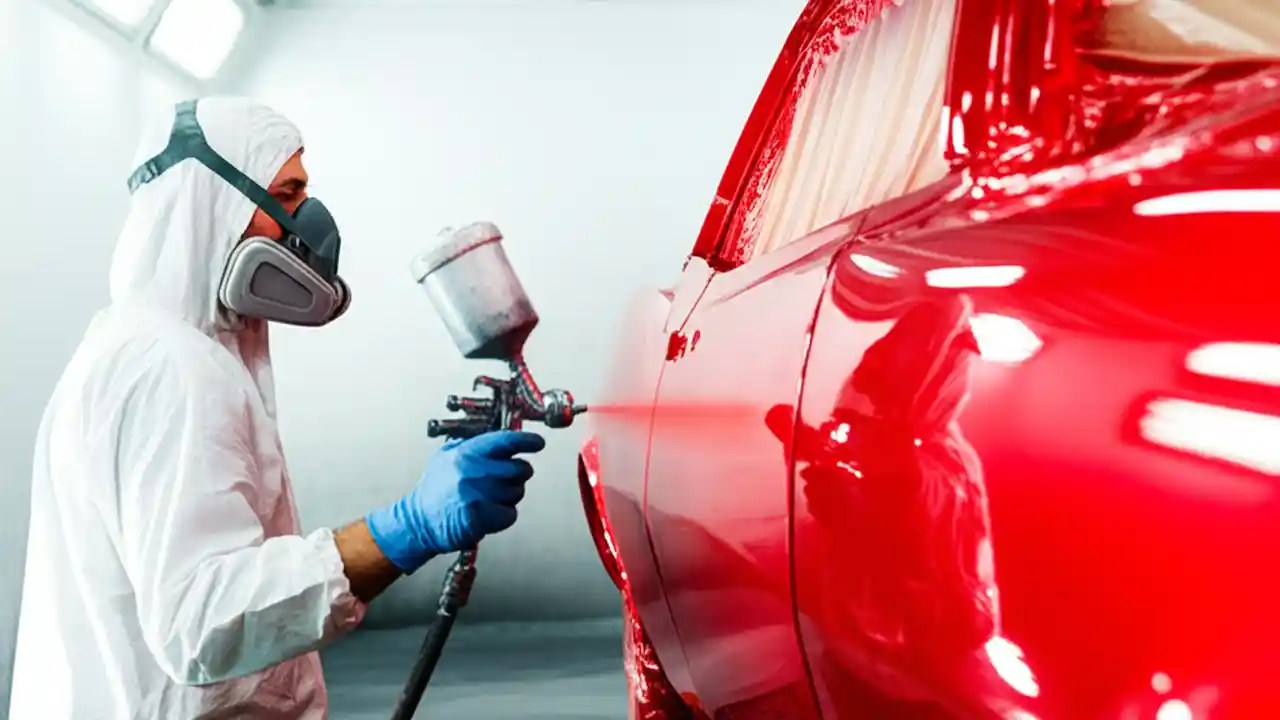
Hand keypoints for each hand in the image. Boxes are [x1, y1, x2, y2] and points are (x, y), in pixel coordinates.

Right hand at [365, 430, 546, 573]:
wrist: (420, 522)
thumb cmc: (435, 491)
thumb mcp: (446, 456)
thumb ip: (472, 444)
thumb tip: (500, 437)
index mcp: (466, 453)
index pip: (506, 440)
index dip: (527, 440)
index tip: (537, 442)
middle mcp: (474, 471)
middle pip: (520, 468)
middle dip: (519, 474)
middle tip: (506, 479)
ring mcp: (478, 495)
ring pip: (517, 492)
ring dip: (509, 496)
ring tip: (488, 498)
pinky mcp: (482, 517)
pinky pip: (511, 513)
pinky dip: (503, 515)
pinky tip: (487, 513)